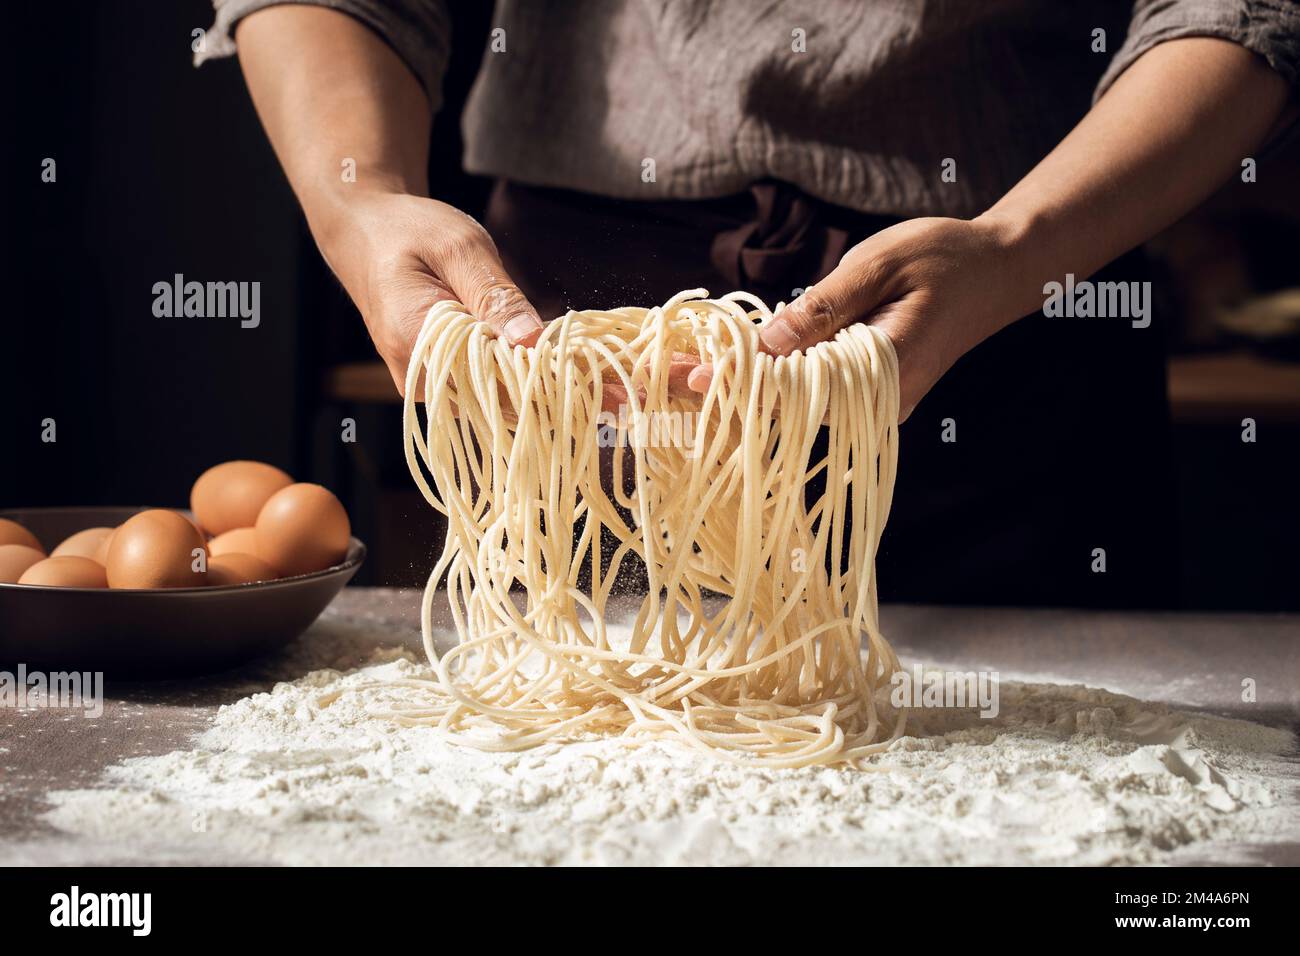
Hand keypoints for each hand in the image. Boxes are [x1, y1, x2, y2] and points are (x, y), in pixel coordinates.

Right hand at [320, 189, 543, 395]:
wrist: (366, 235)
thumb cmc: (409, 231)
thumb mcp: (460, 248)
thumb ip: (495, 296)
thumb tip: (533, 341)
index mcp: (417, 341)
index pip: (492, 382)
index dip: (535, 369)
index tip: (565, 350)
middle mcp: (416, 375)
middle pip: (492, 397)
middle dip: (532, 372)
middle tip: (561, 340)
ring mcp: (423, 384)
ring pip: (489, 398)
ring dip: (520, 372)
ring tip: (532, 332)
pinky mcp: (432, 382)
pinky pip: (478, 388)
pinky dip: (503, 370)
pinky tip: (513, 341)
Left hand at [683, 215, 1029, 420]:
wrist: (999, 270)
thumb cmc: (945, 258)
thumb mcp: (879, 265)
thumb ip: (823, 306)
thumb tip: (766, 343)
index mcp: (883, 372)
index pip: (798, 391)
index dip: (740, 384)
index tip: (691, 379)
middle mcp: (879, 401)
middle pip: (791, 408)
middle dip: (728, 395)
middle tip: (666, 385)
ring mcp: (876, 401)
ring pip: (799, 403)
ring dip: (744, 391)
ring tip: (677, 383)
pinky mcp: (871, 391)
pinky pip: (815, 390)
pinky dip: (773, 380)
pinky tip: (730, 371)